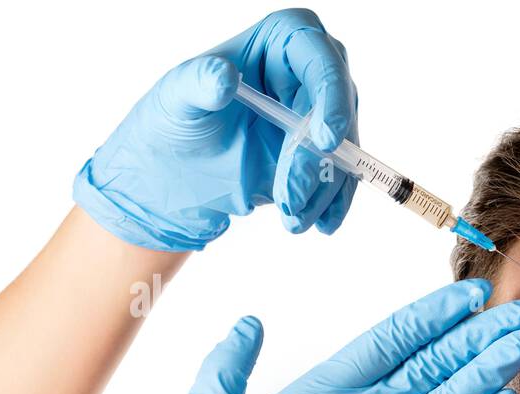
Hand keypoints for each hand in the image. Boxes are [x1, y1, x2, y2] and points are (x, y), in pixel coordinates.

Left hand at [73, 8, 358, 250]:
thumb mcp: (177, 98)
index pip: (319, 56)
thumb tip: (224, 77)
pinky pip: (342, 177)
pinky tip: (321, 224)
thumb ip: (198, 83)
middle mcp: (308, 73)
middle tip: (291, 197)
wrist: (179, 169)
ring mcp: (320, 115)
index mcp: (279, 42)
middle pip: (337, 110)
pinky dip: (333, 203)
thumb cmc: (176, 120)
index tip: (324, 140)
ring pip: (344, 150)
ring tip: (291, 218)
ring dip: (322, 190)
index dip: (332, 95)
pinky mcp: (323, 154)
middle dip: (319, 160)